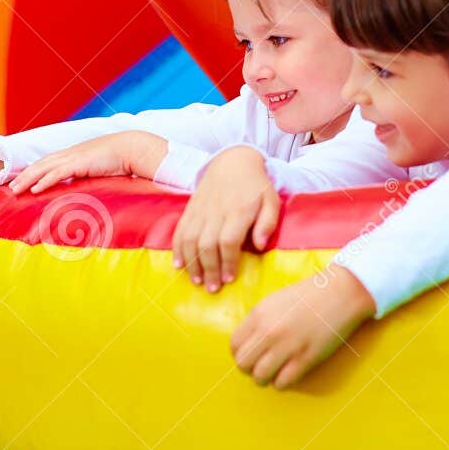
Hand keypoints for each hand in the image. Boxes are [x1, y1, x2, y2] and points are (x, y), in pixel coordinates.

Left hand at [8, 132, 167, 193]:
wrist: (131, 149)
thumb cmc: (119, 160)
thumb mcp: (99, 169)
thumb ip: (89, 176)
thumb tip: (86, 189)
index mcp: (73, 155)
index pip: (47, 163)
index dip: (33, 171)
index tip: (21, 180)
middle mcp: (69, 154)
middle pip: (40, 165)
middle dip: (23, 176)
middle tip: (9, 187)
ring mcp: (73, 158)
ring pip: (43, 168)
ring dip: (27, 179)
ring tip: (15, 190)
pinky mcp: (79, 163)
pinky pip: (57, 173)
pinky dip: (44, 181)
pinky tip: (34, 189)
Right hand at [172, 146, 280, 290]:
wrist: (233, 161)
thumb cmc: (256, 185)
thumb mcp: (271, 200)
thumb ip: (268, 223)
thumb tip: (260, 246)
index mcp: (238, 211)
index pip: (228, 241)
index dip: (227, 262)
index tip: (230, 279)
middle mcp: (217, 211)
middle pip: (207, 244)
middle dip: (209, 269)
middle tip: (213, 288)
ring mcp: (201, 210)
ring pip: (191, 240)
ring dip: (192, 263)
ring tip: (198, 280)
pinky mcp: (190, 209)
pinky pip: (180, 230)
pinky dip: (177, 248)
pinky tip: (179, 264)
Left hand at [231, 265, 375, 388]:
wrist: (340, 293)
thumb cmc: (308, 296)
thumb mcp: (274, 301)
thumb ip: (258, 321)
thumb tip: (247, 343)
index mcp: (259, 314)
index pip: (234, 345)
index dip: (240, 353)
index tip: (251, 354)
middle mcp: (269, 331)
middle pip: (243, 364)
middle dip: (249, 368)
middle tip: (260, 365)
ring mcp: (287, 346)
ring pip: (260, 377)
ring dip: (264, 378)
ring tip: (273, 372)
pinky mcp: (305, 359)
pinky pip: (282, 382)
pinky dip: (282, 382)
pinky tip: (288, 373)